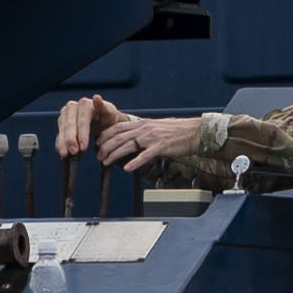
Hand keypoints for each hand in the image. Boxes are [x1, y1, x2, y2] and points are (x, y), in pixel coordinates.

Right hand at [54, 92, 111, 160]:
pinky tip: (63, 152)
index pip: (82, 120)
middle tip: (74, 152)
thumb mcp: (109, 114)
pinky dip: (60, 144)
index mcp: (85, 104)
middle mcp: (73, 107)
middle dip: (71, 140)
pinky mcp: (61, 122)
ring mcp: (65, 114)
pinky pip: (59, 134)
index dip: (82, 134)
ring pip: (62, 129)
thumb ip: (103, 107)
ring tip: (66, 154)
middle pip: (69, 124)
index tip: (83, 147)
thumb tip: (97, 97)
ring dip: (63, 143)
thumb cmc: (107, 119)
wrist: (101, 122)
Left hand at [67, 104, 199, 173]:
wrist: (195, 131)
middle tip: (98, 156)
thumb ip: (144, 133)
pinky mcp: (161, 147)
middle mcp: (145, 129)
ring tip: (105, 162)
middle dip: (105, 147)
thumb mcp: (157, 128)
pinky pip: (145, 155)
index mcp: (143, 124)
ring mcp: (152, 137)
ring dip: (114, 155)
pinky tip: (127, 169)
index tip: (97, 143)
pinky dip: (134, 162)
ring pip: (128, 145)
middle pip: (119, 137)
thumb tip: (132, 139)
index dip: (105, 135)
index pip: (118, 127)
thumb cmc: (178, 131)